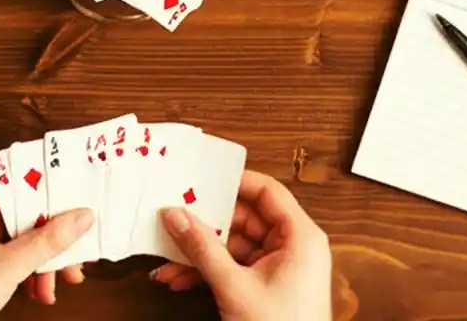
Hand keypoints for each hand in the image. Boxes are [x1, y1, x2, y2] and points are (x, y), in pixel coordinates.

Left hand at [0, 170, 94, 320]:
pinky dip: (21, 262)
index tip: (79, 199)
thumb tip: (81, 217)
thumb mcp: (8, 268)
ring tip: (53, 282)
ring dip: (38, 255)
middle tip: (74, 253)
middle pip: (22, 205)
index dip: (52, 189)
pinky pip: (2, 241)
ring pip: (16, 227)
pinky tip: (36, 286)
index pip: (20, 175)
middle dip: (49, 235)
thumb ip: (48, 240)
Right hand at [150, 171, 331, 320]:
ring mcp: (279, 267)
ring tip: (166, 259)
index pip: (267, 191)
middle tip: (173, 217)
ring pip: (233, 245)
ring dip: (200, 253)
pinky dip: (208, 272)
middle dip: (205, 224)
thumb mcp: (234, 287)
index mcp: (300, 236)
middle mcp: (293, 246)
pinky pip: (234, 267)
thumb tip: (175, 215)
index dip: (233, 182)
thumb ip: (203, 248)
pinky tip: (178, 280)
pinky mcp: (266, 286)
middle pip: (244, 218)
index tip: (200, 178)